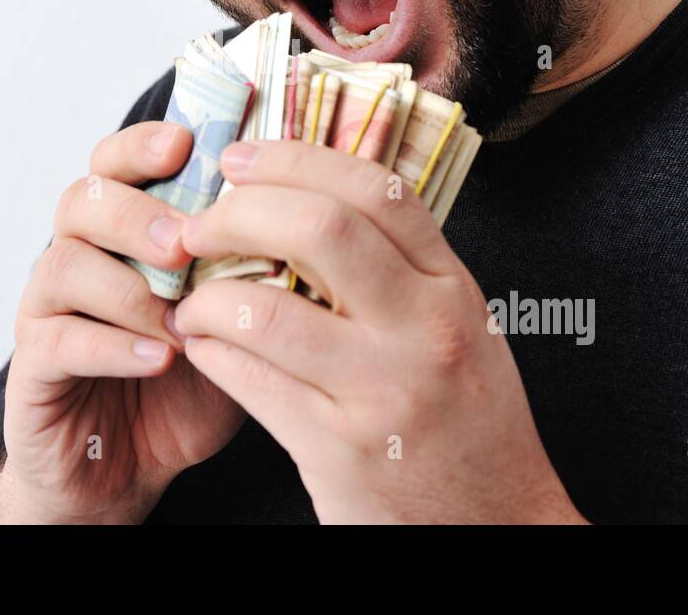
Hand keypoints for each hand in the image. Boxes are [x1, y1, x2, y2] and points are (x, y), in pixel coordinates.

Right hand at [0, 121, 244, 523]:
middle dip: (135, 213)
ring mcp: (46, 309)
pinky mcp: (32, 366)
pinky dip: (112, 346)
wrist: (126, 469)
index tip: (184, 145)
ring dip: (128, 287)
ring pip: (63, 264)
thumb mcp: (230, 319)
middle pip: (82, 199)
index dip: (143, 144)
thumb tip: (304, 219)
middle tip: (182, 242)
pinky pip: (58, 339)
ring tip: (179, 318)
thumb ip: (250, 271)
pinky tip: (158, 358)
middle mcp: (77, 255)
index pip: (115, 161)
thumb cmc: (183, 383)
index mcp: (121, 230)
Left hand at [171, 139, 585, 524]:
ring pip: (266, 309)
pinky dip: (210, 352)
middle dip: (238, 213)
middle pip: (319, 228)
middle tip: (198, 226)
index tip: (239, 158)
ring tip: (191, 300)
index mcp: (451, 289)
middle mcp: (424, 329)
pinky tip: (202, 346)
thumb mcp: (459, 330)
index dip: (294, 158)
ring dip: (206, 296)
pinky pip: (251, 380)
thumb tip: (310, 200)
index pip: (375, 189)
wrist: (497, 529)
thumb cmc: (467, 425)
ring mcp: (383, 391)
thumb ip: (399, 270)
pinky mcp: (339, 450)